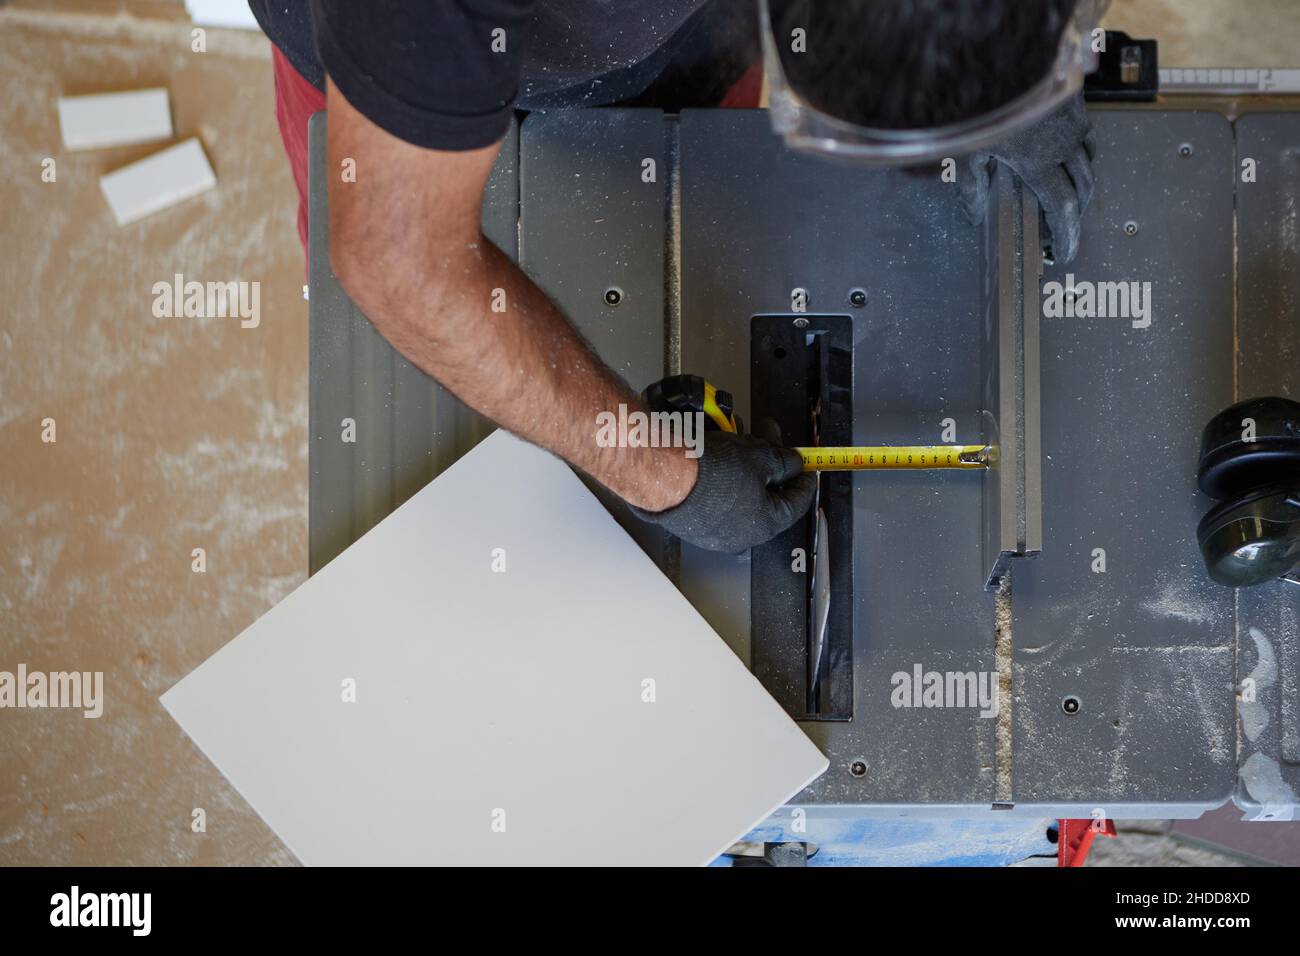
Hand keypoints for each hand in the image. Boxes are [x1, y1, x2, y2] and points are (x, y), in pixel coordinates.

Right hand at [629, 430, 816, 552]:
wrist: (666, 476)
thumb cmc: (711, 475)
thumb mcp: (760, 456)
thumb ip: (783, 461)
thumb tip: (792, 462)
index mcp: (765, 526)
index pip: (797, 503)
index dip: (804, 480)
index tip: (806, 467)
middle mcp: (741, 535)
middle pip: (767, 496)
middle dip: (770, 463)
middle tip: (771, 440)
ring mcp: (714, 530)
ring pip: (741, 494)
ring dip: (745, 466)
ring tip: (740, 440)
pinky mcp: (693, 520)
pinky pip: (717, 497)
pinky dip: (724, 476)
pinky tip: (720, 454)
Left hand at [958, 93, 1096, 264]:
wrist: (1003, 56)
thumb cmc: (982, 104)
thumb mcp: (967, 151)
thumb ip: (972, 186)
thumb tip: (974, 215)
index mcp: (1039, 162)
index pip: (1063, 208)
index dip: (1067, 234)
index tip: (1065, 253)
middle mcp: (1064, 144)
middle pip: (1083, 187)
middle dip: (1075, 212)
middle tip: (1061, 229)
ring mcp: (1074, 120)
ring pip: (1088, 160)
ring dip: (1081, 181)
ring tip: (1065, 194)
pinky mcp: (1074, 102)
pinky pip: (1086, 134)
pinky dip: (1080, 152)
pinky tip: (1065, 153)